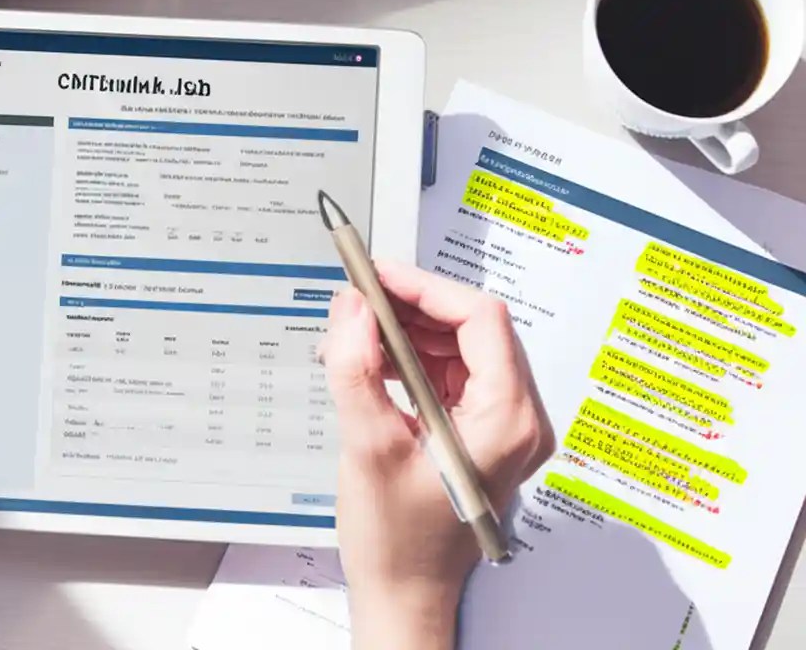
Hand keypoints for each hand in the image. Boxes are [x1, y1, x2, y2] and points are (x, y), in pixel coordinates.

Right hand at [319, 261, 553, 649]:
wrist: (405, 592)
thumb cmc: (398, 542)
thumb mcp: (367, 446)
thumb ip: (356, 368)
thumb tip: (352, 310)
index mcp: (507, 421)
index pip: (480, 319)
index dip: (425, 288)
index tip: (379, 277)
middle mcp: (518, 420)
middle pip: (473, 329)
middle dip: (411, 310)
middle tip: (359, 302)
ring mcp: (503, 427)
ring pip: (460, 348)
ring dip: (407, 334)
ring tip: (356, 337)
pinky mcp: (483, 433)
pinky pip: (452, 374)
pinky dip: (412, 361)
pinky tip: (372, 364)